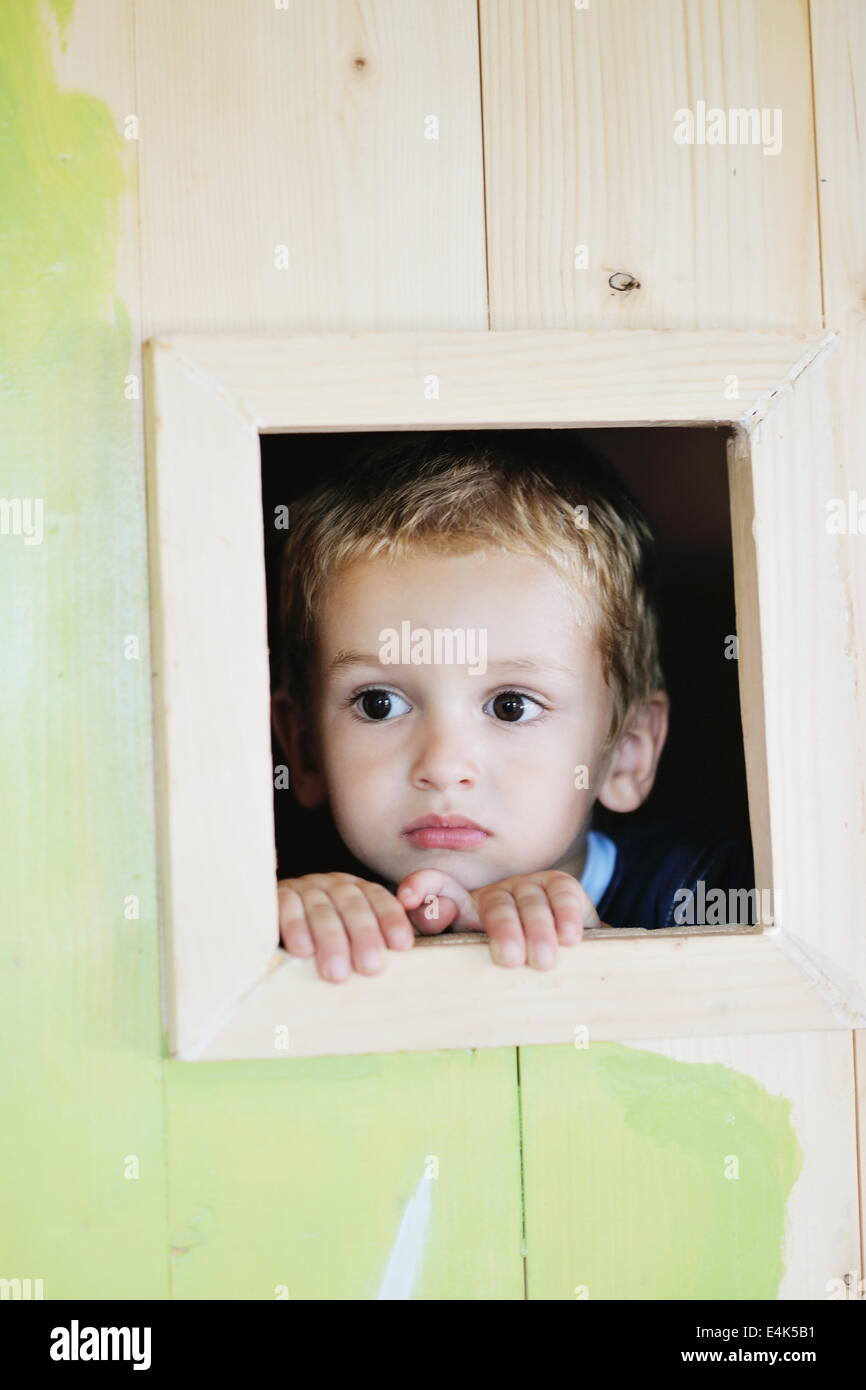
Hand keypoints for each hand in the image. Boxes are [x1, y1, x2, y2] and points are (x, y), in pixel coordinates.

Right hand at [277, 873, 413, 982]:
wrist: (271, 919)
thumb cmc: (321, 940)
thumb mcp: (350, 936)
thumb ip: (376, 940)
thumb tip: (404, 953)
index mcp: (356, 889)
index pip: (378, 898)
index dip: (391, 919)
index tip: (401, 945)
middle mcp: (332, 885)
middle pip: (352, 905)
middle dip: (364, 936)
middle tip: (371, 967)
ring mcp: (303, 888)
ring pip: (321, 909)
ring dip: (331, 940)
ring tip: (337, 972)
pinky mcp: (277, 896)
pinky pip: (287, 906)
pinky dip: (295, 927)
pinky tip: (303, 950)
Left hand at [396, 868, 599, 968]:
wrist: (566, 962)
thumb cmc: (514, 971)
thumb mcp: (482, 969)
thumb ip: (458, 967)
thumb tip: (431, 979)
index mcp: (466, 910)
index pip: (440, 889)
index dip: (424, 888)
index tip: (407, 898)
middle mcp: (495, 894)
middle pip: (494, 903)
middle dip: (502, 928)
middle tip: (509, 958)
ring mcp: (528, 888)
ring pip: (530, 901)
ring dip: (537, 930)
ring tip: (542, 960)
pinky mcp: (560, 887)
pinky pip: (562, 894)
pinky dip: (565, 916)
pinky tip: (569, 938)